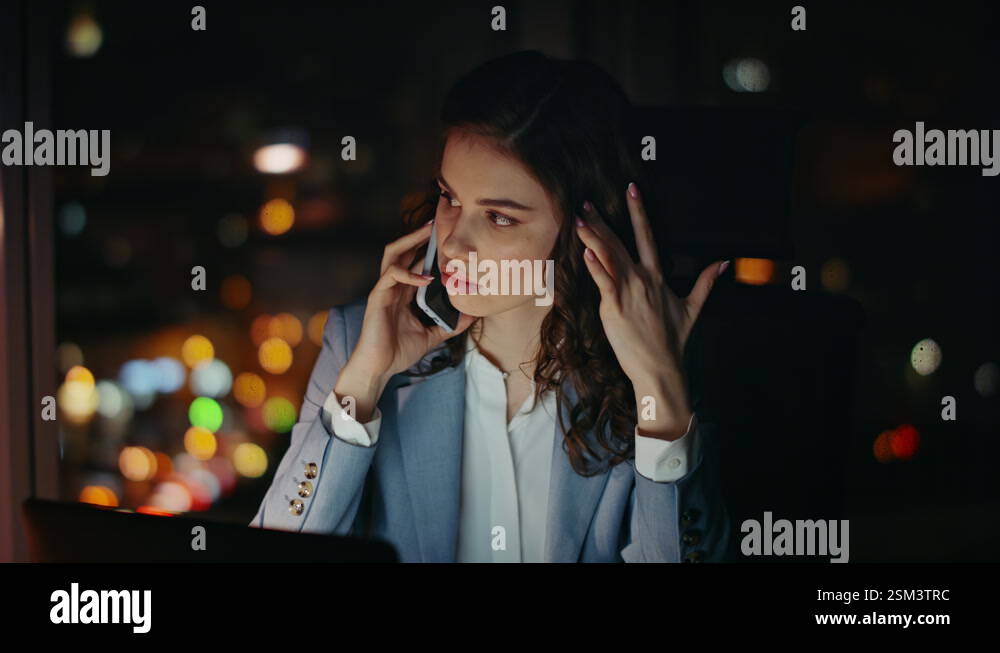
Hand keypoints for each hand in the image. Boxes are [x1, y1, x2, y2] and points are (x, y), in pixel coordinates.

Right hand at [344, 219, 475, 388]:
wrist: (379, 369)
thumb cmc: (398, 352)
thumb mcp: (432, 336)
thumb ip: (450, 325)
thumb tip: (472, 316)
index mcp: (404, 293)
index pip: (415, 263)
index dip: (428, 249)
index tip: (446, 238)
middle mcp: (393, 287)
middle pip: (402, 251)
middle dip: (418, 236)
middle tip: (437, 223)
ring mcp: (384, 290)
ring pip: (392, 255)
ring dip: (409, 241)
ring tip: (427, 232)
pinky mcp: (377, 298)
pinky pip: (391, 276)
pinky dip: (409, 273)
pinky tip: (426, 278)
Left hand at [574, 183, 727, 437]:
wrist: (661, 367)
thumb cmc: (673, 341)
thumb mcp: (692, 308)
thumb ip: (705, 282)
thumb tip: (724, 263)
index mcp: (657, 277)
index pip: (648, 236)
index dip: (639, 211)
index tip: (631, 190)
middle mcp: (642, 279)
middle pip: (620, 243)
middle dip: (602, 221)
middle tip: (586, 203)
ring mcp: (628, 292)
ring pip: (608, 258)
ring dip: (593, 237)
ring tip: (579, 219)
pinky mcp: (615, 307)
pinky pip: (604, 282)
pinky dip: (595, 266)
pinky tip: (585, 251)